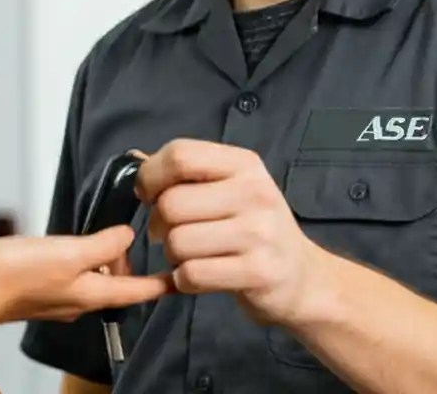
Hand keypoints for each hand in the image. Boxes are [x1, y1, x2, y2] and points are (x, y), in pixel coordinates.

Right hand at [0, 225, 173, 325]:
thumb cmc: (16, 274)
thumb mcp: (69, 252)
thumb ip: (102, 244)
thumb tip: (126, 236)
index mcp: (91, 295)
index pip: (136, 291)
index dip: (160, 284)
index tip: (180, 279)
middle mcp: (78, 301)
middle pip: (114, 283)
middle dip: (122, 261)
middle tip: (122, 235)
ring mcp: (58, 298)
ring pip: (92, 279)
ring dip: (99, 259)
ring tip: (95, 237)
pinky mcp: (40, 290)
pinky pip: (71, 276)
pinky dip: (77, 261)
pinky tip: (65, 247)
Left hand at [134, 138, 328, 326]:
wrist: (302, 278)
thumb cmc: (254, 229)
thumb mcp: (229, 189)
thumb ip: (185, 173)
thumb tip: (134, 157)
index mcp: (244, 164)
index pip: (180, 155)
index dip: (151, 176)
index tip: (149, 195)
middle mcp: (255, 192)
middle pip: (171, 203)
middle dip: (159, 224)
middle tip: (172, 234)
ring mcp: (259, 233)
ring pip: (178, 242)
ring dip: (173, 256)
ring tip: (193, 256)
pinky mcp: (258, 271)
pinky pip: (191, 275)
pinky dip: (185, 281)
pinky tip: (202, 276)